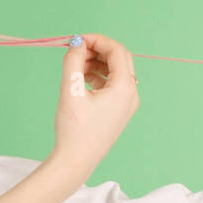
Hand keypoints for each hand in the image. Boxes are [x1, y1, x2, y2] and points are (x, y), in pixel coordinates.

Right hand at [49, 33, 138, 180]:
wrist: (76, 162)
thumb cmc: (74, 130)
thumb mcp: (70, 91)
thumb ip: (72, 62)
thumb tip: (76, 43)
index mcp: (125, 88)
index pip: (116, 50)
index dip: (96, 40)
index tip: (76, 40)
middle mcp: (131, 94)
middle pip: (120, 59)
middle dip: (97, 50)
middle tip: (75, 50)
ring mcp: (127, 104)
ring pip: (116, 71)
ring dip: (97, 63)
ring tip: (75, 67)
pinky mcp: (119, 112)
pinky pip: (113, 85)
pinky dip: (99, 76)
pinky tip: (81, 80)